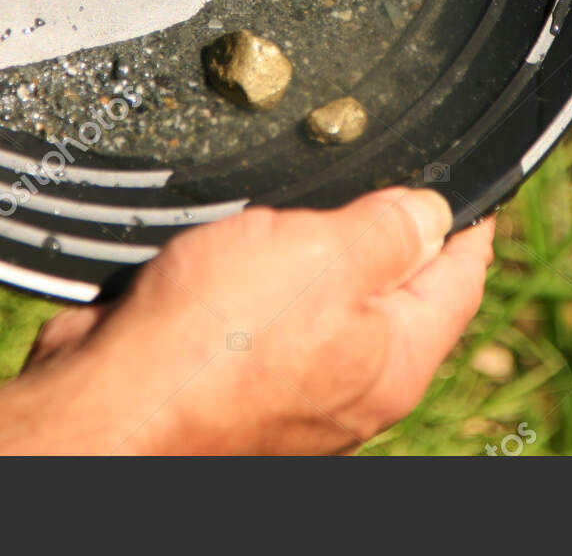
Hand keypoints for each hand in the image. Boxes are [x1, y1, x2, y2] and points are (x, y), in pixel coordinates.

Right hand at [0, 189, 493, 454]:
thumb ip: (388, 230)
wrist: (107, 404)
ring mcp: (290, 380)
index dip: (464, 216)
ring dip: (304, 244)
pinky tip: (232, 243)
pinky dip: (251, 271)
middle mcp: (351, 380)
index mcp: (394, 357)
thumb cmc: (213, 342)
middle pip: (391, 284)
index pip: (459, 274)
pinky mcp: (229, 373)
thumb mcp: (325, 256)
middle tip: (363, 166)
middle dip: (379, 222)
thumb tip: (433, 211)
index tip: (463, 176)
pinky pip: (258, 308)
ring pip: (318, 292)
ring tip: (288, 202)